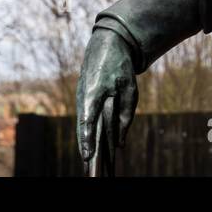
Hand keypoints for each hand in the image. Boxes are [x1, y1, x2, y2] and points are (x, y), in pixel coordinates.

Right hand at [76, 28, 138, 162]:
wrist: (107, 43)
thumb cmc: (120, 66)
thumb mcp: (130, 89)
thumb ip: (126, 114)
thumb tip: (121, 141)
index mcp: (93, 92)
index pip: (88, 120)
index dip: (87, 140)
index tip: (87, 156)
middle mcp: (83, 96)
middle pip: (82, 128)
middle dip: (85, 148)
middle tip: (89, 168)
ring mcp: (80, 97)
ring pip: (82, 125)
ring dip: (84, 143)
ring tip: (89, 165)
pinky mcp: (83, 97)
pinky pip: (84, 118)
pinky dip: (86, 134)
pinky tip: (90, 148)